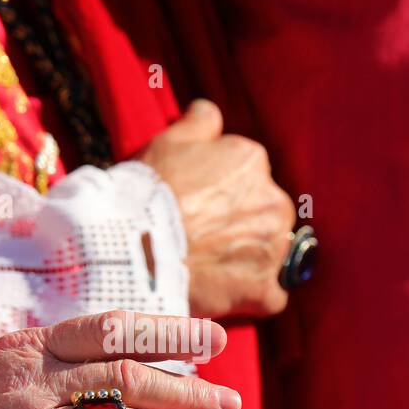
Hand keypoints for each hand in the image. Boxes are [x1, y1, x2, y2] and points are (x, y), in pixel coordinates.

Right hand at [138, 100, 294, 318]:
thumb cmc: (148, 192)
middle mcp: (274, 201)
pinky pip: (270, 294)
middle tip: (201, 238)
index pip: (247, 175)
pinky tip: (225, 294)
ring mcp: (272, 248)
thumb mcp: (168, 140)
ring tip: (209, 267)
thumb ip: (198, 122)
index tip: (197, 205)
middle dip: (240, 224)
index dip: (220, 192)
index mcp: (251, 161)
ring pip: (270, 252)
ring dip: (247, 258)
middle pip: (264, 213)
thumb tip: (208, 112)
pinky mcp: (263, 289)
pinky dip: (252, 296)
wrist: (135, 248)